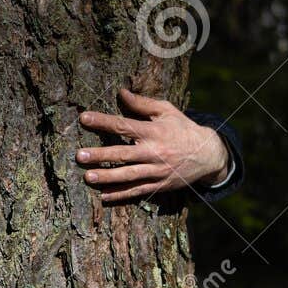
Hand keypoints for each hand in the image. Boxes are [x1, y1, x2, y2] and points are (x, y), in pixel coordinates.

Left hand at [76, 87, 228, 204]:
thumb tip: (121, 92)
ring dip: (107, 177)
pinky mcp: (160, 185)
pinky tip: (104, 195)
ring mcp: (157, 171)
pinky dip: (121, 194)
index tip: (84, 118)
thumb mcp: (166, 111)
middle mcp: (155, 152)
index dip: (103, 122)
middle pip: (123, 154)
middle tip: (80, 156)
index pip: (124, 125)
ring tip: (88, 177)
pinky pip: (138, 191)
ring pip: (129, 175)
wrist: (208, 154)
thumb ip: (142, 103)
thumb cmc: (182, 128)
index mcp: (154, 131)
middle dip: (101, 155)